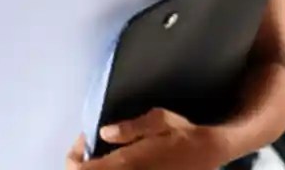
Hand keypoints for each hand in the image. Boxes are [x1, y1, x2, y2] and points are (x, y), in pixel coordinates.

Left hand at [65, 109, 227, 169]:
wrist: (210, 153)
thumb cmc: (184, 134)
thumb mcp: (160, 120)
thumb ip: (130, 128)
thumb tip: (104, 133)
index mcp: (128, 162)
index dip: (74, 156)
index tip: (84, 139)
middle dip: (83, 163)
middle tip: (89, 147)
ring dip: (97, 166)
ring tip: (102, 154)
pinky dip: (110, 168)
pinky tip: (118, 161)